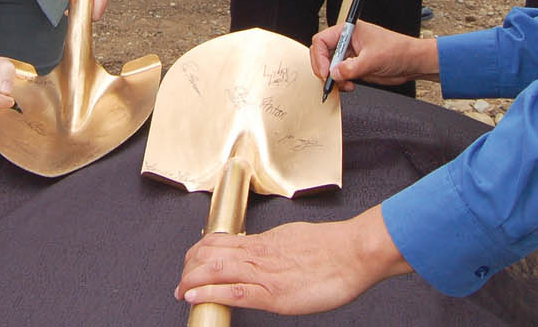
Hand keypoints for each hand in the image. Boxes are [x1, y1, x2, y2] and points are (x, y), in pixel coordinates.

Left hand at [175, 207, 410, 314]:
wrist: (355, 253)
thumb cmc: (334, 248)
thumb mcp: (296, 240)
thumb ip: (276, 247)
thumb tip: (265, 250)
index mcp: (265, 242)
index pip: (221, 240)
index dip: (200, 250)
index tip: (192, 260)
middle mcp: (259, 254)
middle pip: (210, 252)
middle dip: (190, 266)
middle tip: (182, 278)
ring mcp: (264, 273)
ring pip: (215, 268)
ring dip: (192, 279)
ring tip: (181, 289)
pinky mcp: (273, 293)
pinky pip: (234, 291)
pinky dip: (209, 293)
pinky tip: (195, 297)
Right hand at [310, 20, 438, 92]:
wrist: (413, 63)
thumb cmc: (398, 50)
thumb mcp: (374, 59)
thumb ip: (352, 67)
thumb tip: (334, 73)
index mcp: (349, 31)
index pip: (322, 40)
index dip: (320, 56)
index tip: (325, 71)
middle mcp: (347, 42)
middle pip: (323, 55)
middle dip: (325, 69)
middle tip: (331, 80)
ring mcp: (350, 55)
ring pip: (330, 68)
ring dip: (334, 79)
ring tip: (346, 85)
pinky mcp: (355, 68)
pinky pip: (340, 76)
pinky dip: (341, 83)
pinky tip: (350, 86)